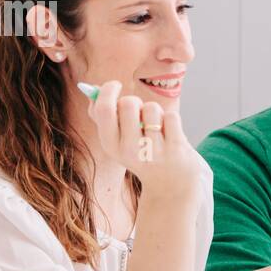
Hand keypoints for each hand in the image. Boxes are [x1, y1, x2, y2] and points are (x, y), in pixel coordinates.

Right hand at [86, 81, 199, 201]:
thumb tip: (94, 89)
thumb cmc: (142, 154)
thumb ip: (103, 116)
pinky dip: (172, 121)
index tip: (115, 86)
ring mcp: (153, 151)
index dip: (108, 90)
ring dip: (156, 112)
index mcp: (110, 145)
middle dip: (136, 102)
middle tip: (140, 112)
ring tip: (157, 128)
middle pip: (128, 103)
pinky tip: (170, 136)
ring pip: (152, 108)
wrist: (171, 185)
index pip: (103, 109)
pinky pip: (171, 116)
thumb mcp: (118, 141)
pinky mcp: (176, 148)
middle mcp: (129, 150)